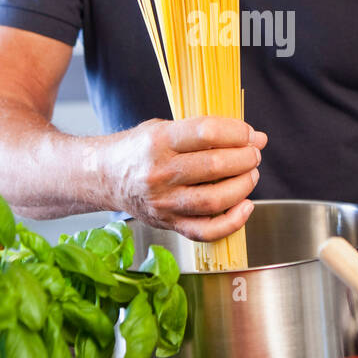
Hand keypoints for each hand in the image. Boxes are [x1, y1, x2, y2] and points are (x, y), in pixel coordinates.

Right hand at [99, 116, 266, 240]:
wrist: (105, 177)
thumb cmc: (139, 149)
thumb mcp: (163, 127)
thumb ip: (204, 131)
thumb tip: (253, 137)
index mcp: (159, 141)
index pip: (207, 133)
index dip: (237, 132)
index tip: (249, 134)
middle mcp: (160, 172)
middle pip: (215, 166)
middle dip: (245, 158)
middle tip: (253, 154)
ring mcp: (164, 202)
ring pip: (215, 199)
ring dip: (243, 186)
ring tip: (250, 175)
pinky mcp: (168, 223)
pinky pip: (206, 231)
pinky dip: (232, 222)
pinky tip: (245, 207)